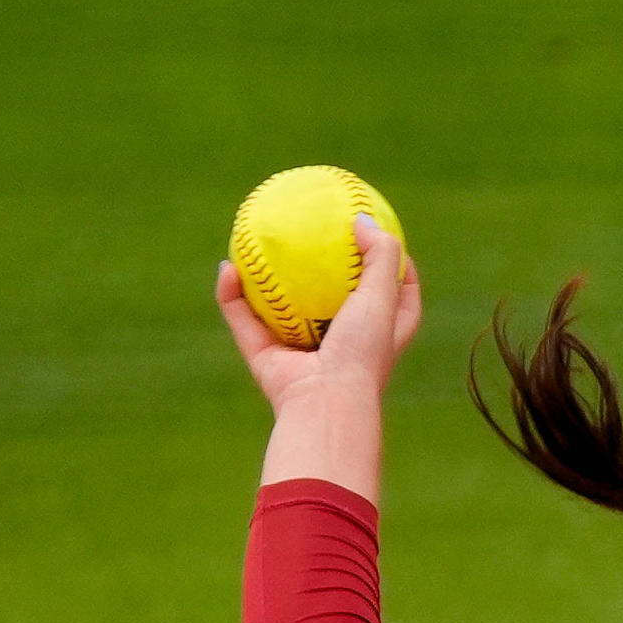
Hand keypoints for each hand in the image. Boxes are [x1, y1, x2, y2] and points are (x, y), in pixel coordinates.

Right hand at [214, 214, 423, 413]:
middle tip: (316, 234)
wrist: (324, 403)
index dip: (393, 268)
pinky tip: (226, 267)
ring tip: (255, 244)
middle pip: (334, 300)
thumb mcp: (384, 296)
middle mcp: (340, 343)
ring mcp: (301, 353)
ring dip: (266, 280)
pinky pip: (244, 321)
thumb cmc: (361, 353)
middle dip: (323, 272)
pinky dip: (231, 297)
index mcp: (379, 336)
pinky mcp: (267, 359)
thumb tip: (362, 219)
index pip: (396, 297)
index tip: (383, 239)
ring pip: (279, 309)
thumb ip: (382, 255)